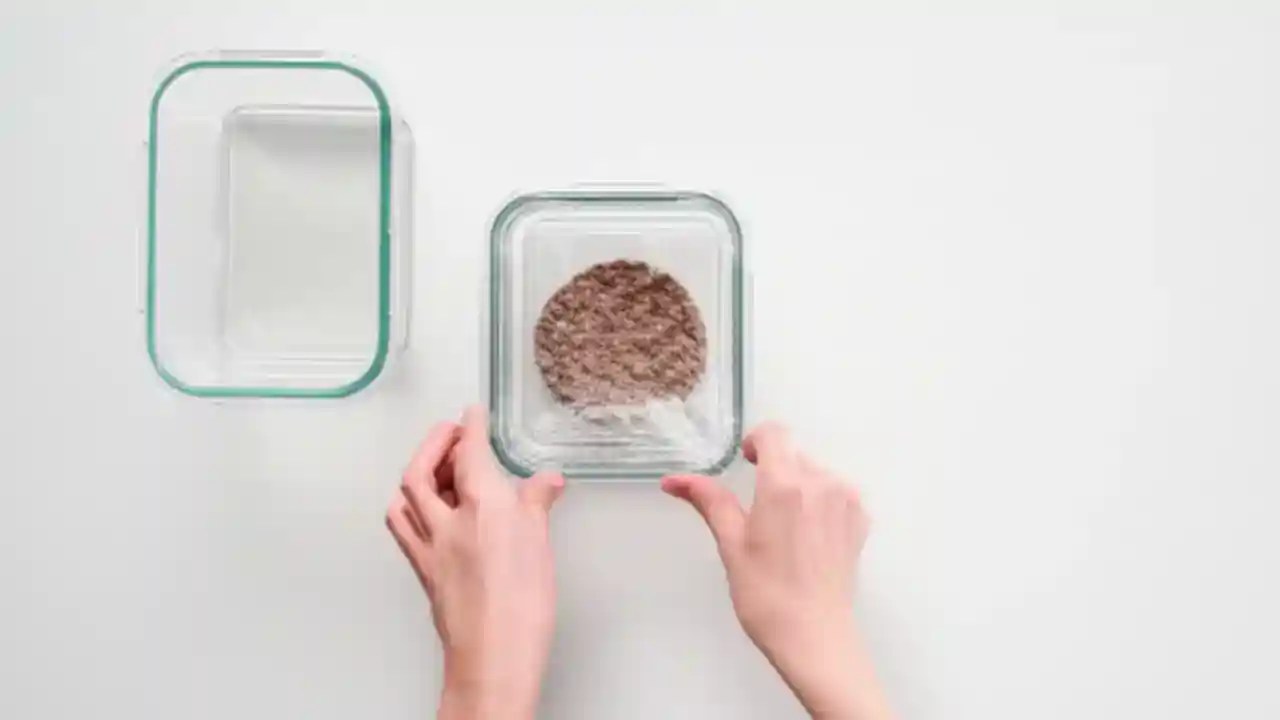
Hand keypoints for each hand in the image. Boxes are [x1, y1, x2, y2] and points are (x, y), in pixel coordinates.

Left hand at [387, 406, 564, 719]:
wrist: (495, 657)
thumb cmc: (522, 607)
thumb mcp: (542, 545)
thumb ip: (538, 504)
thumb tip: (545, 482)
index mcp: (483, 506)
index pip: (470, 452)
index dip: (470, 426)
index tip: (473, 413)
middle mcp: (449, 522)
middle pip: (423, 469)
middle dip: (434, 442)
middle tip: (451, 431)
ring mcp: (431, 548)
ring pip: (406, 496)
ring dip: (416, 471)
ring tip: (434, 465)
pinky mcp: (425, 571)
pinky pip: (404, 528)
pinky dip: (409, 507)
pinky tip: (424, 511)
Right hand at [662, 422, 891, 719]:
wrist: (814, 637)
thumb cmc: (766, 595)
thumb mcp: (731, 544)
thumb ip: (708, 500)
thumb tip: (675, 479)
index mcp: (785, 485)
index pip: (774, 433)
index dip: (756, 442)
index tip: (746, 462)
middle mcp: (822, 483)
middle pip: (794, 454)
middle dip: (773, 472)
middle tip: (759, 515)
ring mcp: (847, 501)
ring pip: (816, 473)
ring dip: (798, 488)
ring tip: (785, 531)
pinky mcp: (860, 519)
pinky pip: (836, 492)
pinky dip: (820, 503)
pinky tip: (808, 539)